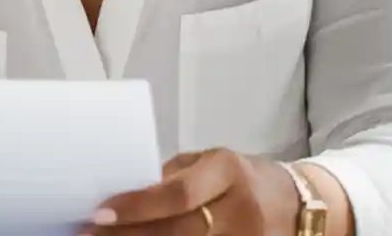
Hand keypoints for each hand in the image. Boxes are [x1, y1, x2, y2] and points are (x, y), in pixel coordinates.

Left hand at [80, 149, 298, 235]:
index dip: (137, 206)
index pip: (177, 193)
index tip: (100, 213)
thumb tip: (123, 192)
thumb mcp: (211, 163)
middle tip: (90, 235)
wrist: (301, 205)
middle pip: (178, 231)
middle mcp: (240, 209)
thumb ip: (172, 177)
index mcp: (228, 171)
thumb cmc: (242, 178)